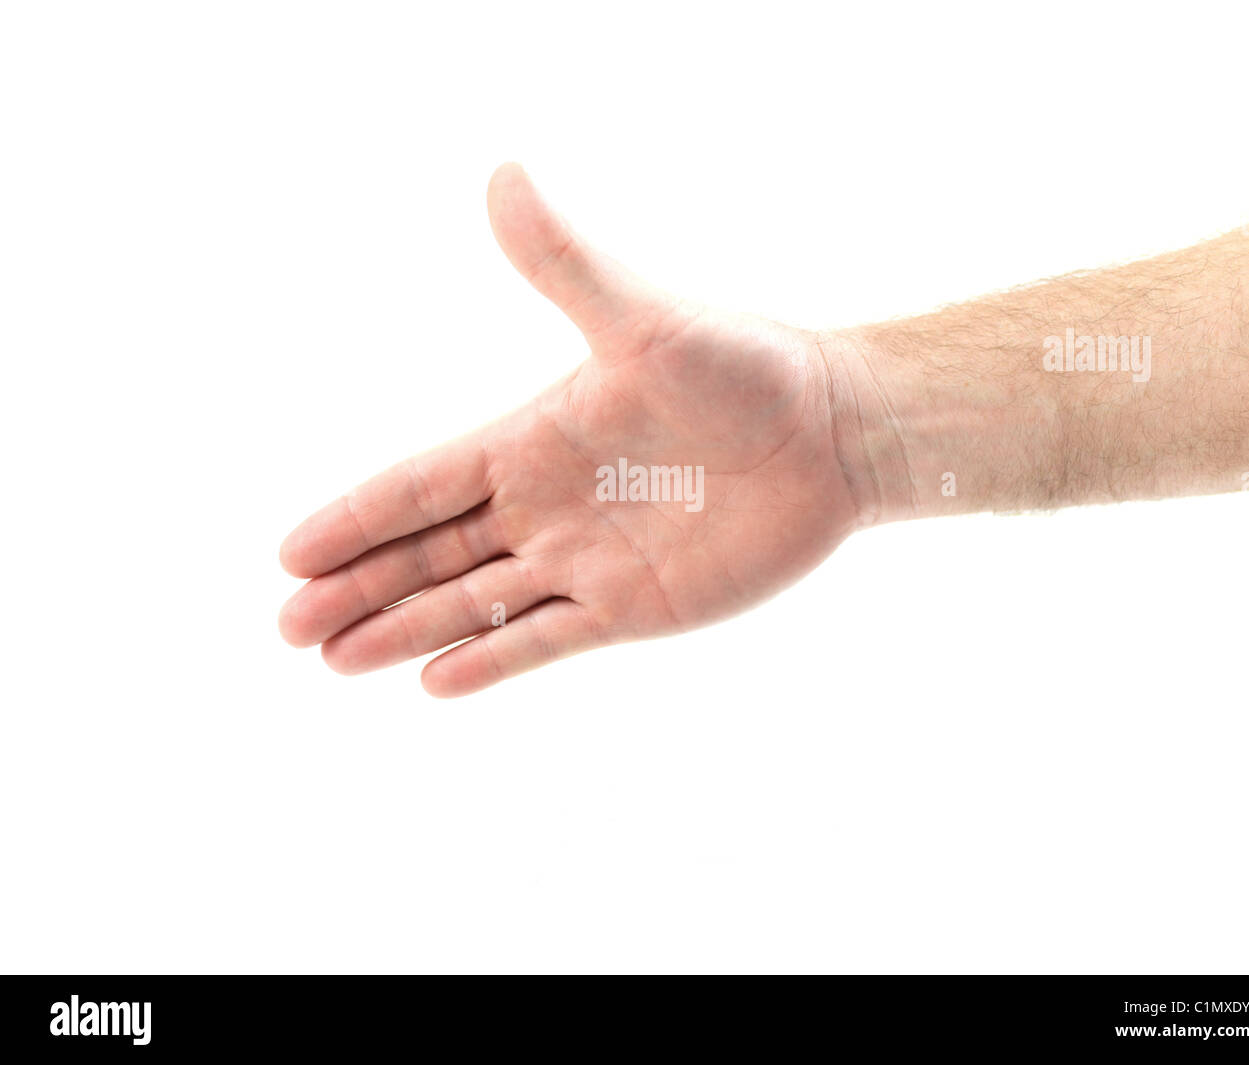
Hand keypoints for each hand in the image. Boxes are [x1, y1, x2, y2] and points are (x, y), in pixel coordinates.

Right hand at [278, 164, 864, 695]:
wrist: (832, 433)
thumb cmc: (745, 366)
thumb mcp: (644, 319)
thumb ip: (567, 265)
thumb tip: (504, 173)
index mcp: (532, 439)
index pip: (421, 484)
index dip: (357, 516)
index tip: (291, 553)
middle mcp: (545, 504)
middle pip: (430, 552)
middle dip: (360, 586)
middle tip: (288, 626)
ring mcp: (585, 560)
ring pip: (473, 602)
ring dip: (405, 628)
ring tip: (335, 659)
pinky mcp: (633, 606)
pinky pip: (547, 638)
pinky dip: (491, 659)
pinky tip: (437, 681)